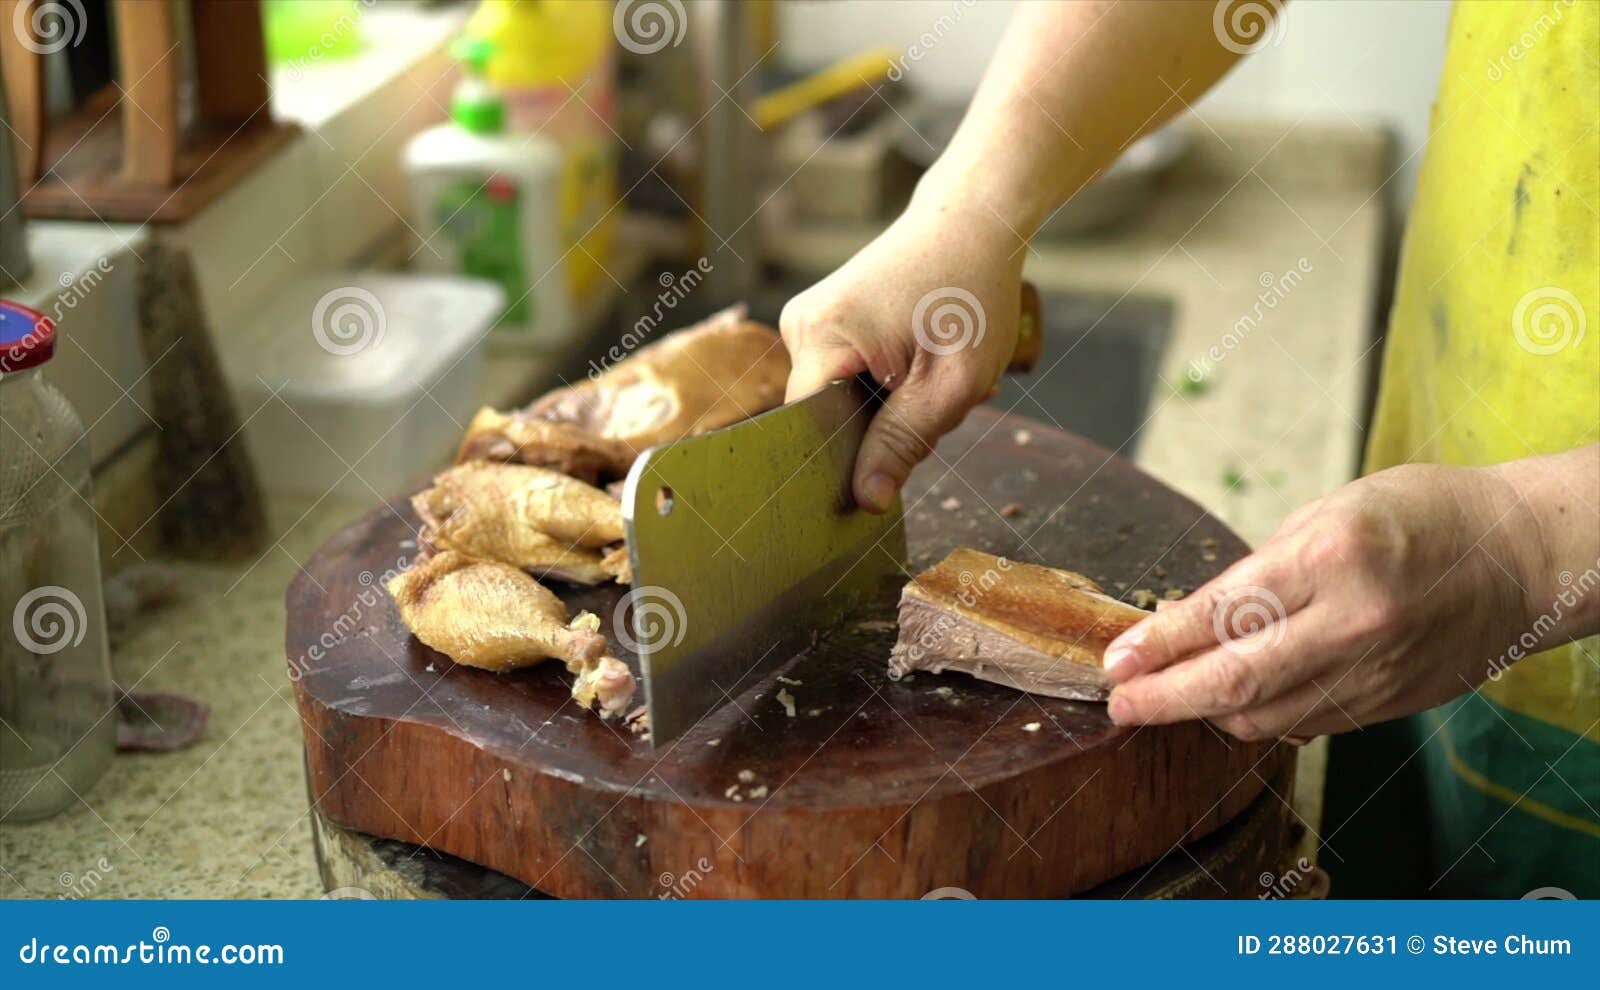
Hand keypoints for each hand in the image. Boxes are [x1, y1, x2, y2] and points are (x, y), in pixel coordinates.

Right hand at [780, 197, 1023, 511]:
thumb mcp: (952, 382)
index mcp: (821, 337)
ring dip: (887, 408)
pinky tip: (914, 362)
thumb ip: (904, 443)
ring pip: (838, 404)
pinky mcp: (822, 322)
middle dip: (881, 430)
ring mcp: (806, 322)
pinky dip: (882, 387)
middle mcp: (798, 327)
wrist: (973, 222)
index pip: (809, 433)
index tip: (893, 463)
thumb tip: (865, 500)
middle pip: (826, 421)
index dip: (849, 461)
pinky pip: (843, 381)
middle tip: (933, 400)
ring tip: (928, 372)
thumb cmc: (972, 291)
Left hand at [1101, 463, 1548, 740]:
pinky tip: (1233, 701)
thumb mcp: (1327, 512)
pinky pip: (1303, 725)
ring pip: (1265, 717)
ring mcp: (1372, 672)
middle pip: (1235, 682)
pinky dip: (1259, 718)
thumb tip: (1186, 618)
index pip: (1221, 615)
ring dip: (1206, 712)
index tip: (1116, 660)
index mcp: (1330, 558)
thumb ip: (1257, 571)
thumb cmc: (1424, 516)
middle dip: (1164, 698)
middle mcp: (1351, 623)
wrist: (1522, 557)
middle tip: (1120, 701)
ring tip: (1169, 697)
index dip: (1159, 644)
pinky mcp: (1388, 704)